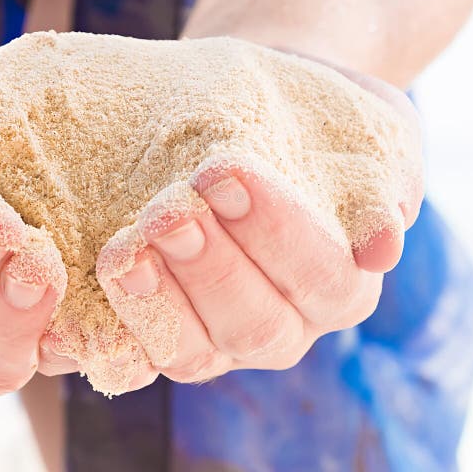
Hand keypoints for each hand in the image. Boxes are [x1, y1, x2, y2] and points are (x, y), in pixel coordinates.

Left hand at [95, 66, 422, 385]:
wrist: (254, 111)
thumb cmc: (312, 118)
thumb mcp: (368, 131)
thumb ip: (385, 184)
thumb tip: (381, 247)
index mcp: (342, 283)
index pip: (319, 276)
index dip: (272, 232)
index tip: (222, 172)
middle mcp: (286, 324)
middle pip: (254, 323)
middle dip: (208, 267)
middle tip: (168, 212)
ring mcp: (222, 339)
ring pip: (195, 352)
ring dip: (157, 300)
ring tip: (126, 250)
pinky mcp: (167, 339)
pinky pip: (137, 361)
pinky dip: (112, 333)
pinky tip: (87, 298)